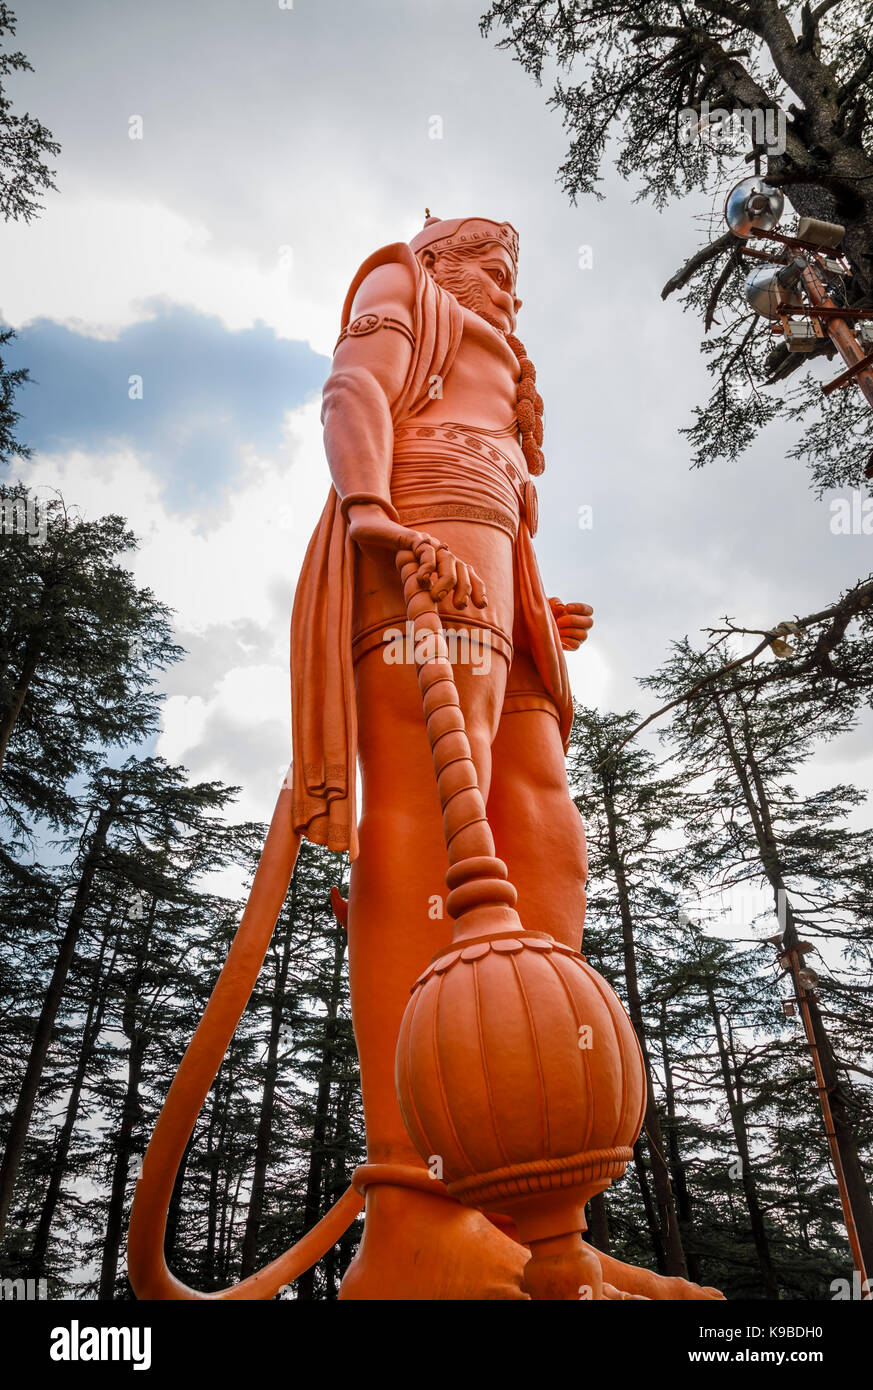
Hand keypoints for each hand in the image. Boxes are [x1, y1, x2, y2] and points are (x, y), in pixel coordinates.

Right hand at [347, 503, 486, 609]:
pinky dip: (426, 565)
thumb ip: (423, 593)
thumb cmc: (390, 558)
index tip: (482, 606)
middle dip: (465, 588)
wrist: (371, 533)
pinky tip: (422, 579)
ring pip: (448, 559)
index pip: (467, 573)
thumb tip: (429, 619)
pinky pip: (425, 550)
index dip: (477, 588)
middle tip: (459, 607)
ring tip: (437, 598)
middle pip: (462, 567)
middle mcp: (439, 551)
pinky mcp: (411, 538)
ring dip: (446, 580)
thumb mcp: (410, 579)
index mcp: (442, 561)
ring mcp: (427, 543)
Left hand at [549, 597, 593, 649]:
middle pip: (589, 622)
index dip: (579, 608)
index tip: (566, 607)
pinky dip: (566, 640)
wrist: (543, 628)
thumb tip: (560, 607)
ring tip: (557, 629)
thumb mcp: (550, 605)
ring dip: (568, 631)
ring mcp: (580, 637)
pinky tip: (558, 636)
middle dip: (573, 620)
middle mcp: (584, 626)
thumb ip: (555, 602)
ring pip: (583, 634)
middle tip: (559, 621)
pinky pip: (576, 644)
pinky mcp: (574, 646)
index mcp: (582, 614)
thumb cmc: (549, 614)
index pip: (588, 610)